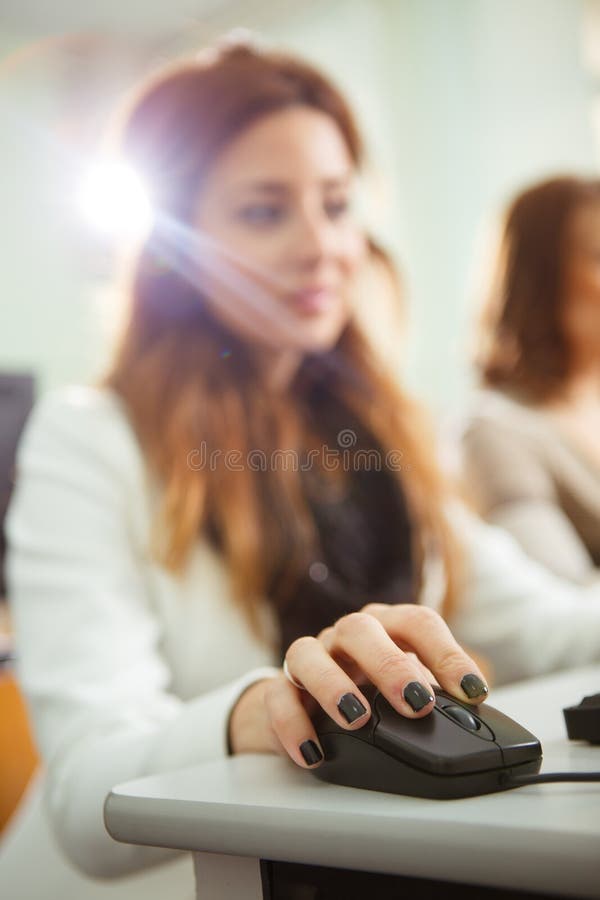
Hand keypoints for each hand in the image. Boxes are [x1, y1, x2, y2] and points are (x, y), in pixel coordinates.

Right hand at [228, 603, 488, 768]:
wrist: (308, 702)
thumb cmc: (369, 690)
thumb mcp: (404, 688)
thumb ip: (431, 695)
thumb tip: (473, 721)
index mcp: (385, 627)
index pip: (417, 622)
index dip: (447, 653)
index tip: (472, 692)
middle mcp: (345, 636)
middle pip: (361, 629)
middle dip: (390, 665)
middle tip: (416, 704)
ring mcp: (310, 657)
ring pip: (308, 653)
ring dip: (334, 685)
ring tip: (358, 720)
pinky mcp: (278, 687)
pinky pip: (277, 697)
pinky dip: (293, 724)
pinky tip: (313, 752)